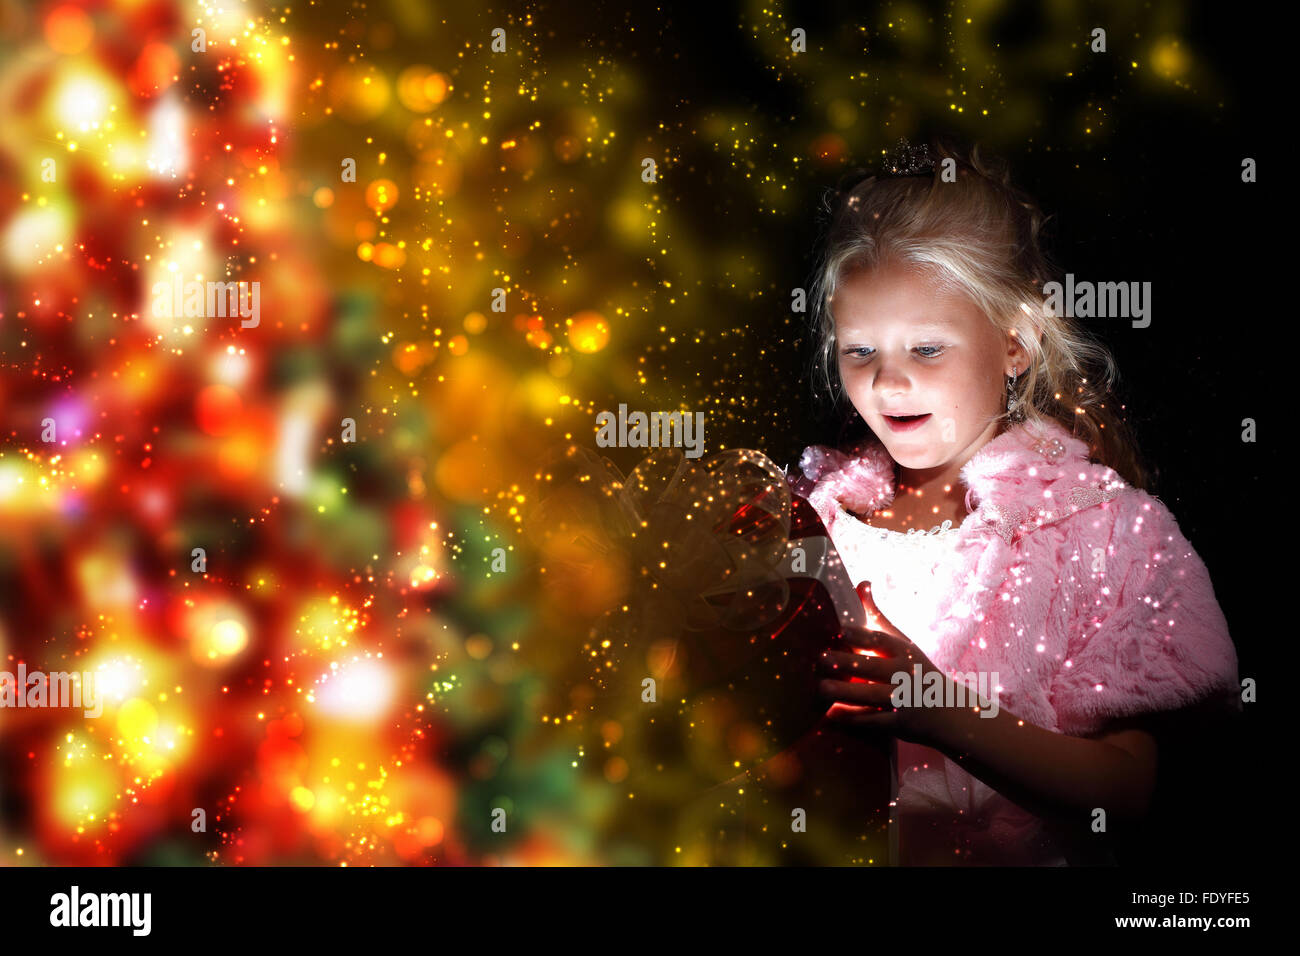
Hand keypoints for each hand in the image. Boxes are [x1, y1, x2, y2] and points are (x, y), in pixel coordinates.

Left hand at [817, 581, 953, 747]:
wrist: (949, 712)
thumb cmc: (918, 671)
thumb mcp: (904, 644)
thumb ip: (878, 618)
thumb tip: (862, 583)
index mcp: (905, 652)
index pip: (883, 640)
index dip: (862, 635)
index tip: (841, 631)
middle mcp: (906, 674)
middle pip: (874, 667)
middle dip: (848, 664)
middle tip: (822, 660)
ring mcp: (904, 700)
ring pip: (871, 696)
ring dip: (845, 693)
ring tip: (821, 688)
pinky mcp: (900, 724)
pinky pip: (874, 721)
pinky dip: (853, 719)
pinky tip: (831, 714)